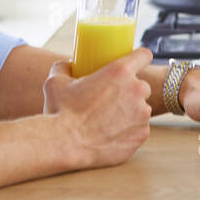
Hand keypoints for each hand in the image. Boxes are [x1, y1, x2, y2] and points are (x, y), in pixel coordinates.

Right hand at [43, 48, 153, 168]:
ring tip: (108, 120)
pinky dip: (129, 131)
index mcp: (120, 72)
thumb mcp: (55, 81)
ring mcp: (142, 114)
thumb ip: (64, 67)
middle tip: (112, 99)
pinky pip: (140, 129)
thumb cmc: (61, 111)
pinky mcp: (142, 134)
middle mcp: (136, 90)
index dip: (139, 58)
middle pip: (142, 85)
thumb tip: (67, 64)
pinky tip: (112, 134)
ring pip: (141, 109)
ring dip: (130, 111)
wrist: (65, 144)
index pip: (144, 55)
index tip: (134, 64)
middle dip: (131, 90)